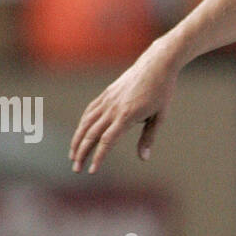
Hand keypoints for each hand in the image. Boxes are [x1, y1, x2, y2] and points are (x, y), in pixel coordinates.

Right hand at [69, 37, 181, 173]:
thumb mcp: (160, 117)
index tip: (92, 171)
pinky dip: (82, 124)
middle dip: (82, 153)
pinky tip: (80, 134)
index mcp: (127, 116)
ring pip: (86, 123)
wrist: (157, 64)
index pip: (107, 141)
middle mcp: (113, 108)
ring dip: (77, 140)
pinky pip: (90, 111)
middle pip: (91, 134)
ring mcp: (108, 100)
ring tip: (73, 155)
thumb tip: (143, 158)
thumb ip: (148, 138)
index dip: (98, 157)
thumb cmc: (162, 92)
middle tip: (76, 169)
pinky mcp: (106, 94)